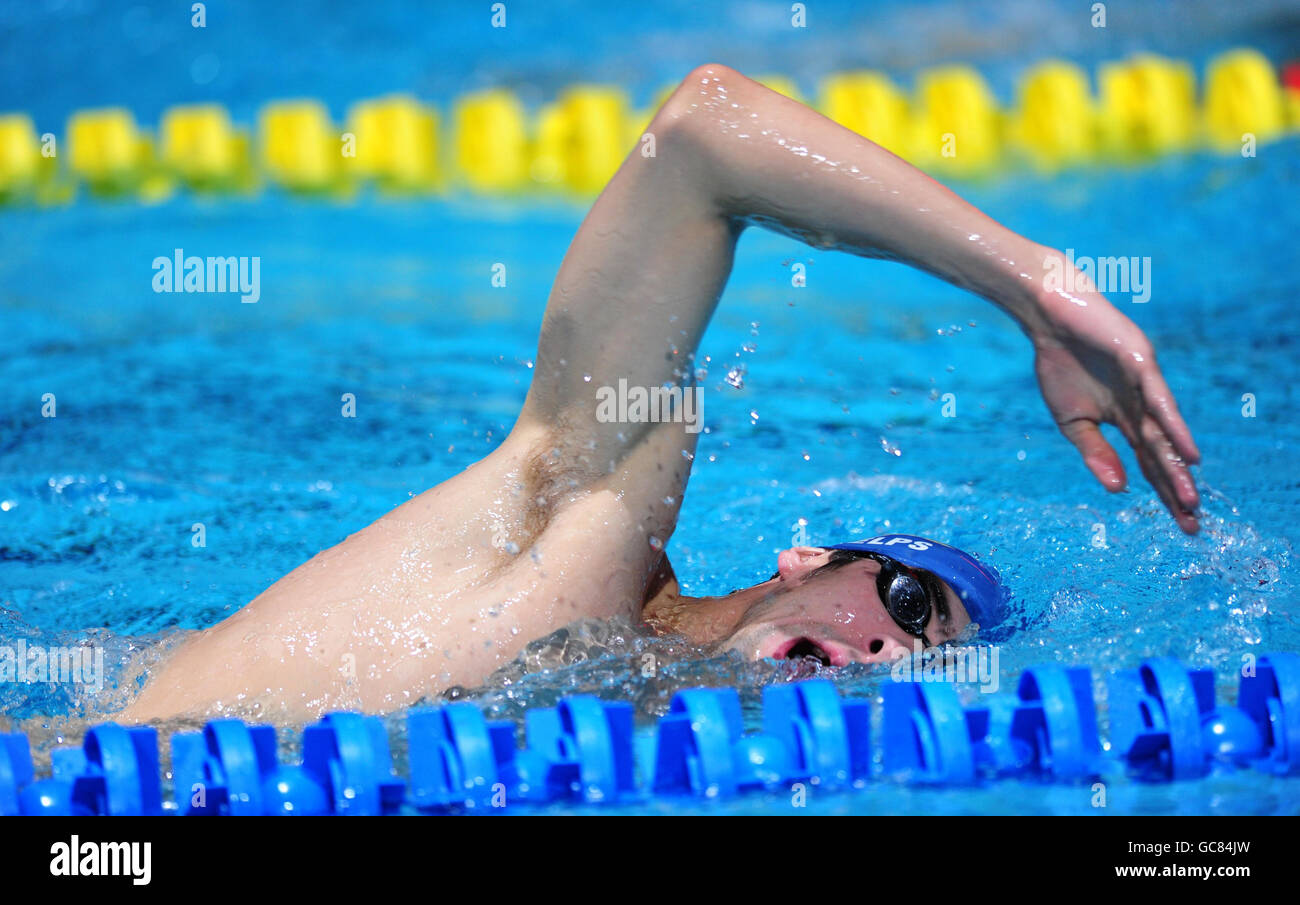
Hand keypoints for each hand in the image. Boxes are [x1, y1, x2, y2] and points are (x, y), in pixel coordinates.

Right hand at [1029, 287, 1200, 533]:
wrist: (1050, 317)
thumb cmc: (1059, 363)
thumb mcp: (1072, 421)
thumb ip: (1095, 453)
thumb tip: (1118, 489)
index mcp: (1126, 419)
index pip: (1149, 463)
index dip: (1163, 492)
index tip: (1180, 525)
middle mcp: (1143, 406)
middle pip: (1163, 455)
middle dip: (1176, 489)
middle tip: (1192, 523)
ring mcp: (1145, 385)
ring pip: (1165, 433)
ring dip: (1178, 466)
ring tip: (1191, 498)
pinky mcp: (1141, 364)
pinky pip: (1160, 400)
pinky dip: (1175, 427)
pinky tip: (1188, 452)